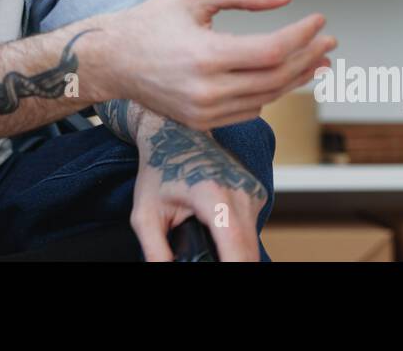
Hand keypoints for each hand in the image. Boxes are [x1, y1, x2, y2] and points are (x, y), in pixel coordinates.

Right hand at [108, 0, 333, 130]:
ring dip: (297, 78)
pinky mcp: (202, 122)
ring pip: (268, 97)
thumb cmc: (151, 22)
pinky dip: (271, 93)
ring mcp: (204, 111)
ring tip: (317, 61)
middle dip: (309, 57)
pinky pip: (249, 110)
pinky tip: (282, 77)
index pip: (272, 50)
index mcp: (205, 55)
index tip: (319, 21)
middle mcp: (206, 89)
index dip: (302, 36)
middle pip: (276, 77)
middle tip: (328, 41)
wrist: (112, 60)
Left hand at [130, 121, 266, 260]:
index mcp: (214, 197)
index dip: (231, 268)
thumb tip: (165, 272)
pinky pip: (252, 230)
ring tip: (203, 244)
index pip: (236, 250)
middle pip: (248, 253)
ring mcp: (253, 191)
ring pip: (252, 244)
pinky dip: (237, 241)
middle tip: (200, 259)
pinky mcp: (257, 193)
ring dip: (235, 255)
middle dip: (230, 264)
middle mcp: (241, 193)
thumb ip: (155, 251)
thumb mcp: (145, 213)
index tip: (212, 269)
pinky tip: (214, 235)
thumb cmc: (158, 167)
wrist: (174, 130)